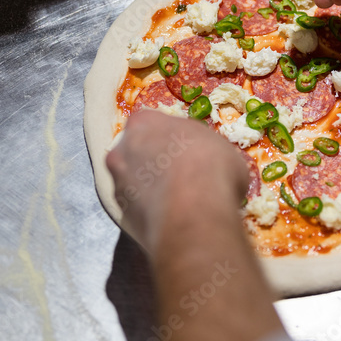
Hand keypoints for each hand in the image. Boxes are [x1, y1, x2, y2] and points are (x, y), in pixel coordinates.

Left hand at [106, 111, 247, 255]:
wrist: (195, 213)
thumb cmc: (212, 168)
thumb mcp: (221, 148)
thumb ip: (204, 152)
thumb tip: (208, 167)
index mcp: (145, 122)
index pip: (153, 124)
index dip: (171, 138)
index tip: (186, 150)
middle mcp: (123, 149)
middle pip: (137, 152)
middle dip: (155, 162)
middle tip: (181, 175)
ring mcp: (119, 183)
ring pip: (134, 182)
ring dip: (152, 189)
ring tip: (180, 202)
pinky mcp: (123, 214)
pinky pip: (139, 209)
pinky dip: (153, 212)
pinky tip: (174, 218)